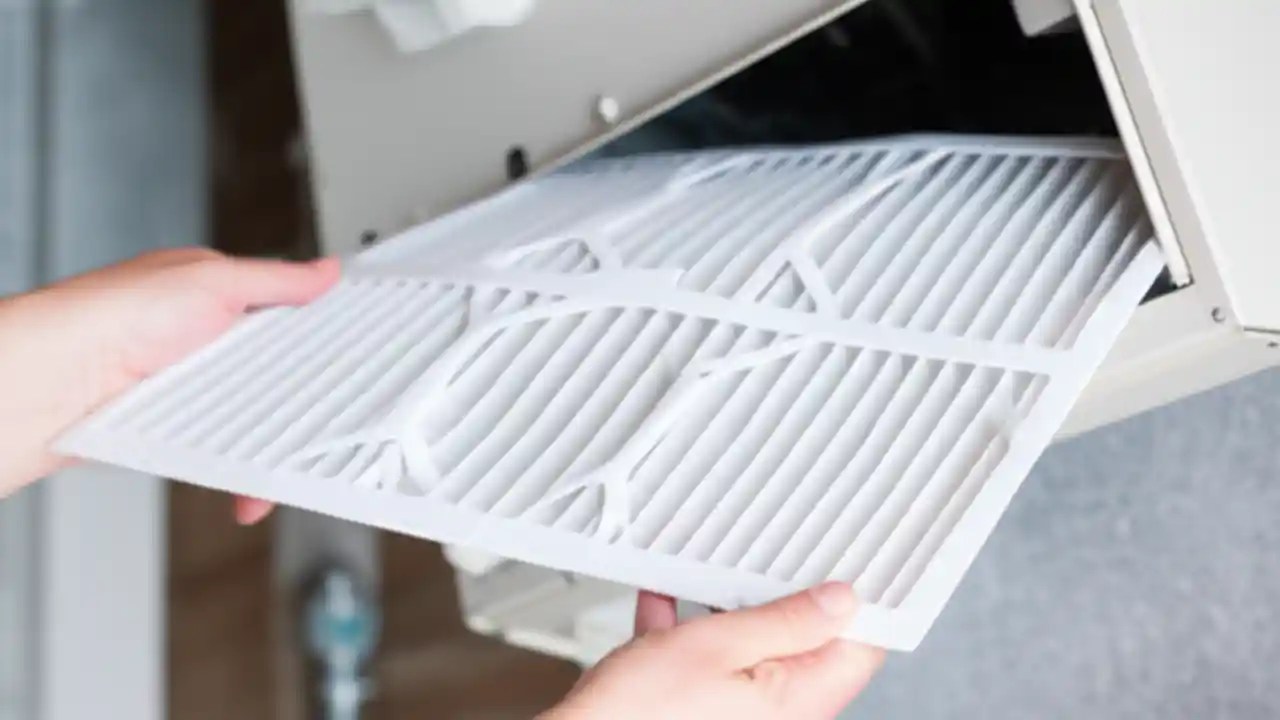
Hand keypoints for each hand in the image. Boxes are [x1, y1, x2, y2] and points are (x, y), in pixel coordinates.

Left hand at [0, 247, 339, 517]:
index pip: (291, 319)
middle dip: (307, 407)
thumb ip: (275, 279)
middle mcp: (208, 346)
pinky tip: (251, 490)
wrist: (52, 382)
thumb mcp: (210, 277)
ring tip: (292, 466)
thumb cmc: (111, 313)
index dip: (324, 342)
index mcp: (219, 299)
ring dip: (276, 449)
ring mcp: (194, 393)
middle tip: (332, 425)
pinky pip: (227, 459)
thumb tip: (324, 270)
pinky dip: (242, 479)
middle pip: (282, 380)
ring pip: (258, 425)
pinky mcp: (180, 435)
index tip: (357, 365)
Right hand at [543, 583, 883, 719]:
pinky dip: (691, 626)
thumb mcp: (717, 646)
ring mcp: (742, 711)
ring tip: (705, 574)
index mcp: (797, 700)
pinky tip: (665, 597)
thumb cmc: (639, 715)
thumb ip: (785, 620)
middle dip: (782, 594)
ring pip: (754, 644)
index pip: (861, 646)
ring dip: (729, 607)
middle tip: (770, 558)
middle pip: (805, 640)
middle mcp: (779, 712)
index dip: (862, 600)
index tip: (852, 561)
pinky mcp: (705, 707)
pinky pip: (711, 657)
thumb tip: (842, 599)